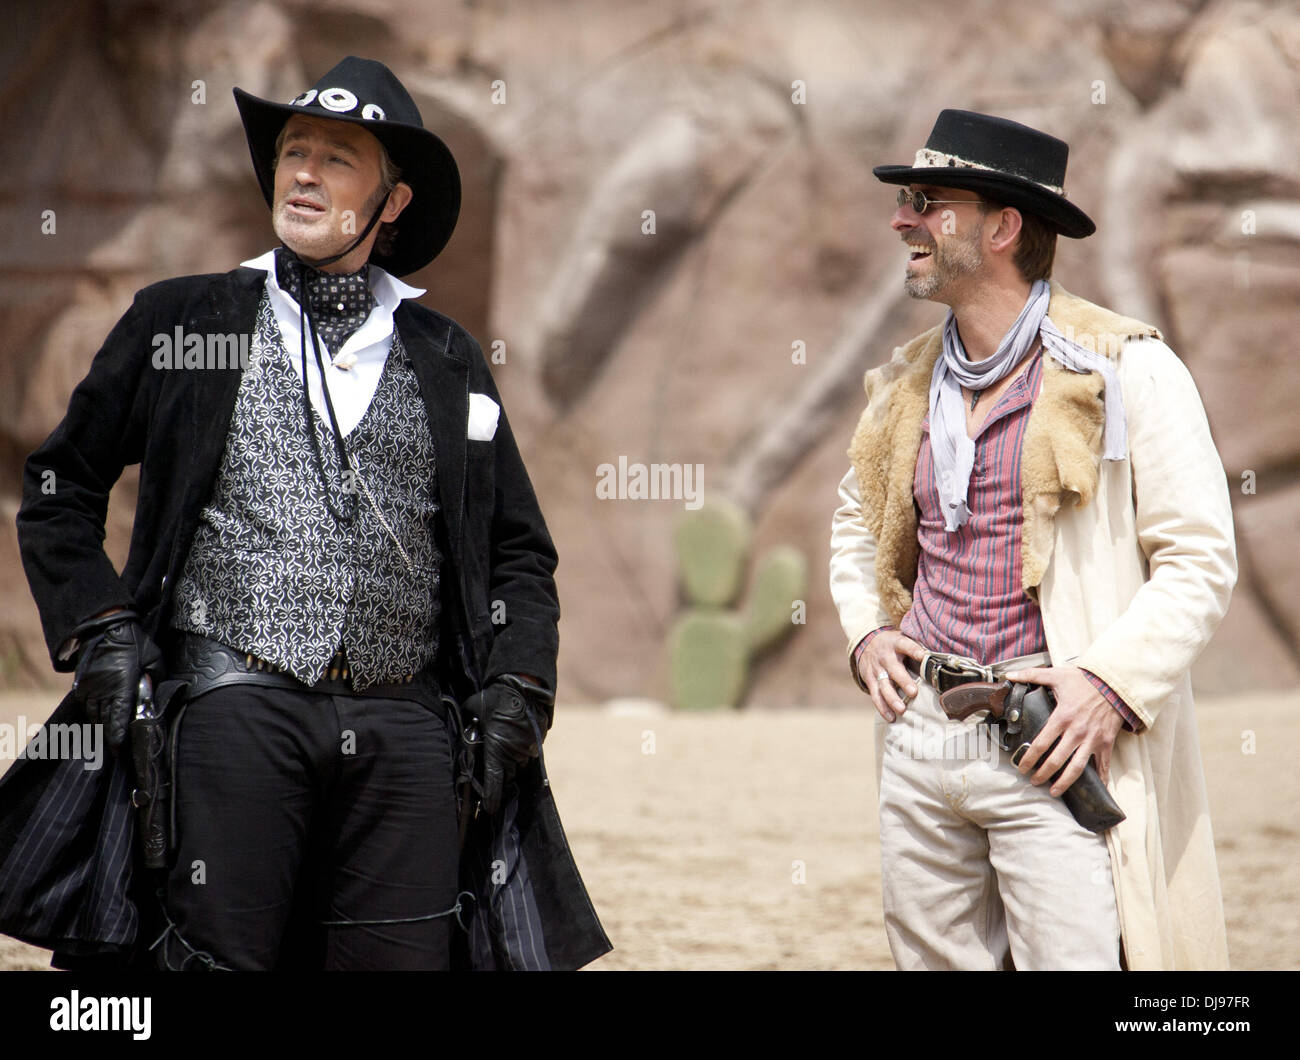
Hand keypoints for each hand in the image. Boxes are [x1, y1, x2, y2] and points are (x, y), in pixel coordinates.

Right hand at [70, 616, 164, 755]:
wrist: (107, 627)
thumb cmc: (135, 643)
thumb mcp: (154, 661)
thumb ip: (153, 680)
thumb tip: (150, 695)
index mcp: (122, 689)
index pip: (117, 722)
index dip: (118, 739)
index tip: (120, 751)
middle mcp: (103, 692)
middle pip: (104, 722)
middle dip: (111, 735)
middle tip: (118, 746)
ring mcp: (90, 688)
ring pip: (94, 715)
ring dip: (102, 724)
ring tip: (110, 732)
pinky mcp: (82, 683)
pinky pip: (86, 704)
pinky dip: (93, 711)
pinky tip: (101, 714)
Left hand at [465, 676, 547, 814]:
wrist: (524, 686)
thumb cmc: (495, 698)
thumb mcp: (473, 711)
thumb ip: (470, 726)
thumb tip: (465, 731)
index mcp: (496, 750)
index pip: (494, 782)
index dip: (491, 799)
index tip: (489, 810)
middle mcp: (514, 754)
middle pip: (507, 777)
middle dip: (500, 781)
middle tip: (492, 781)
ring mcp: (528, 749)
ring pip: (518, 767)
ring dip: (511, 767)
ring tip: (503, 759)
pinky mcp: (537, 742)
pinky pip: (528, 755)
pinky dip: (520, 755)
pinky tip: (513, 746)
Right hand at [857, 630, 925, 722]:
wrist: (865, 644)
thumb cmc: (892, 644)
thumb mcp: (902, 638)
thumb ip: (917, 646)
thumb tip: (942, 657)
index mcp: (895, 643)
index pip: (905, 645)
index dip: (914, 650)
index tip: (924, 656)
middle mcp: (885, 656)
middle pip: (893, 669)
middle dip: (903, 681)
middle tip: (913, 692)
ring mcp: (876, 669)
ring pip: (883, 685)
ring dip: (892, 698)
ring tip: (902, 709)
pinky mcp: (870, 680)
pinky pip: (875, 695)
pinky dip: (882, 707)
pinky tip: (891, 717)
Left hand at [1001, 665, 1124, 794]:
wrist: (1115, 683)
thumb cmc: (1084, 679)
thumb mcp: (1056, 674)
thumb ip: (1031, 675)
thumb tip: (1009, 675)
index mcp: (1062, 717)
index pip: (1041, 744)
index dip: (1029, 758)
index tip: (1022, 768)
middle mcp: (1077, 732)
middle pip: (1057, 760)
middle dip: (1043, 774)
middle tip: (1034, 782)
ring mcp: (1093, 739)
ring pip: (1077, 767)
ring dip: (1065, 782)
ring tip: (1054, 791)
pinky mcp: (1106, 742)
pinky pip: (1104, 765)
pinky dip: (1101, 779)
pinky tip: (1096, 790)